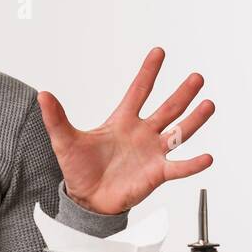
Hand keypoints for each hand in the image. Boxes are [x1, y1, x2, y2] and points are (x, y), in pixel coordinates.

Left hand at [38, 47, 214, 215]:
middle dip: (182, 93)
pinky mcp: (157, 174)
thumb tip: (43, 95)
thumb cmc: (79, 170)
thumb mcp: (64, 140)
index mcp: (122, 121)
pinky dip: (193, 164)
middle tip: (197, 77)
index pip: (138, 91)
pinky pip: (179, 167)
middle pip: (167, 108)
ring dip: (194, 120)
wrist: (86, 200)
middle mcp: (142, 134)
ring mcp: (152, 153)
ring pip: (179, 133)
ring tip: (209, 105)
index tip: (159, 52)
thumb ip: (56, 118)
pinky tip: (207, 157)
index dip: (148, 72)